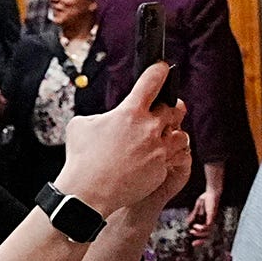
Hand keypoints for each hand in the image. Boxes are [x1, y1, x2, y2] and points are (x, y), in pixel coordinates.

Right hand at [59, 61, 187, 216]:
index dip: (159, 70)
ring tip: (162, 138)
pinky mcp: (162, 169)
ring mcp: (158, 150)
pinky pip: (175, 158)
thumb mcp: (82, 125)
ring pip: (180, 135)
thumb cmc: (82, 159)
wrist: (88, 192)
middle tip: (162, 111)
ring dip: (172, 134)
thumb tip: (107, 119)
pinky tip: (157, 158)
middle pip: (174, 109)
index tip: (162, 68)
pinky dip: (169, 156)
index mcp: (130, 111)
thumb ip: (101, 116)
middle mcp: (149, 128)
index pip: (153, 81)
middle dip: (169, 108)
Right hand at [187, 185, 220, 239]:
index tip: (193, 244)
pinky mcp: (212, 215)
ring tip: (193, 230)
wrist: (211, 192)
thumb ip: (194, 215)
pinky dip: (202, 227)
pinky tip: (196, 226)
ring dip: (200, 232)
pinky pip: (208, 224)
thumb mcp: (197, 208)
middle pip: (208, 235)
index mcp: (207, 221)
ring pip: (208, 231)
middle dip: (201, 240)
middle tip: (193, 243)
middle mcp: (210, 221)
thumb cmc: (206, 199)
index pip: (205, 233)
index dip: (200, 240)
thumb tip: (188, 223)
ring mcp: (212, 219)